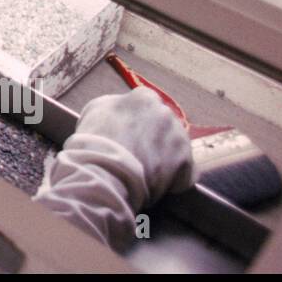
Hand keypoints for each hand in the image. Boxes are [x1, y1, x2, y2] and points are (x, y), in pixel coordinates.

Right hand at [33, 88, 193, 250]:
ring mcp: (180, 137)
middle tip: (137, 153)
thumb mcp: (96, 109)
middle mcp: (166, 113)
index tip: (129, 133)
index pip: (147, 104)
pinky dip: (173, 179)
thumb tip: (124, 108)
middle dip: (154, 137)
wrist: (104, 170)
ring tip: (146, 171)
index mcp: (144, 97)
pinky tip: (156, 184)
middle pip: (164, 125)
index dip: (137, 120)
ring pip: (175, 147)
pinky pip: (184, 172)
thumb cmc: (95, 139)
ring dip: (165, 157)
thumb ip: (115, 104)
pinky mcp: (187, 164)